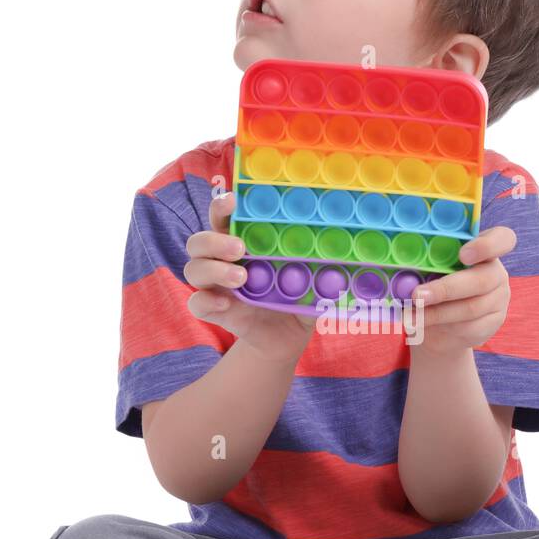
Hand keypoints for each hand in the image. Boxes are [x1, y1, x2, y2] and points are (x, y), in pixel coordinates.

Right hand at [184, 191, 316, 362]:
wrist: (287, 337)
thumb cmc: (297, 298)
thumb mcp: (313, 280)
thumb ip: (323, 269)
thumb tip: (346, 262)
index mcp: (242, 241)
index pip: (222, 217)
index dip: (222, 206)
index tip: (233, 200)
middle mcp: (222, 259)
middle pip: (199, 241)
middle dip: (215, 239)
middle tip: (240, 247)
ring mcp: (215, 285)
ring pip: (193, 269)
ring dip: (215, 269)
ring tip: (242, 276)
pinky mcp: (214, 310)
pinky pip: (196, 303)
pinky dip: (206, 301)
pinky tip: (226, 304)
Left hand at [407, 223, 516, 355]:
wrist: (440, 324)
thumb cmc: (432, 284)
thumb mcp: (428, 269)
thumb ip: (424, 262)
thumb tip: (403, 262)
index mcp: (483, 249)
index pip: (502, 239)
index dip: (486, 246)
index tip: (463, 255)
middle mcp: (496, 272)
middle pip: (482, 280)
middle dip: (446, 289)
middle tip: (417, 295)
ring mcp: (498, 298)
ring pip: (471, 308)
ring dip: (436, 313)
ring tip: (410, 316)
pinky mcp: (493, 322)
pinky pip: (470, 327)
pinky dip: (442, 326)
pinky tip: (422, 325)